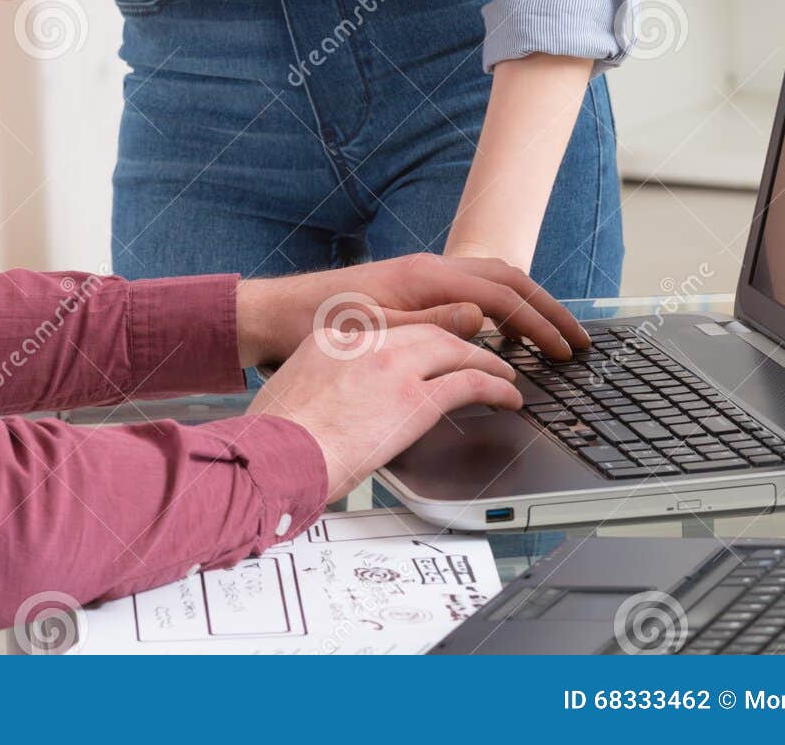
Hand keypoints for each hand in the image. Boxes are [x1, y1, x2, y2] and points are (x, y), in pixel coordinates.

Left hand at [235, 251, 590, 370]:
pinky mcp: (413, 289)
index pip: (501, 296)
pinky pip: (473, 291)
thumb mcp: (376, 332)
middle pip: (506, 279)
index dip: (539, 324)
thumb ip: (430, 324)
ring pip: (492, 280)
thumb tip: (482, 317)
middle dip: (546, 309)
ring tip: (554, 337)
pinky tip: (507, 333)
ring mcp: (422, 276)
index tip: (565, 352)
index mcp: (425, 278)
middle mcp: (428, 269)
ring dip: (528, 305)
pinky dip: (502, 307)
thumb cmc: (320, 325)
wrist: (280, 315)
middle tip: (577, 342)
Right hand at [248, 322, 521, 499]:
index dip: (420, 342)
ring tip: (502, 374)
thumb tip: (337, 402)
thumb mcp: (295, 390)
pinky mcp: (413, 399)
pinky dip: (494, 387)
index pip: (389, 332)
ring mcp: (392, 367)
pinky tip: (507, 396)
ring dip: (484, 361)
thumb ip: (324, 383)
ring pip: (454, 350)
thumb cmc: (277, 437)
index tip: (433, 352)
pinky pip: (468, 383)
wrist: (277, 453)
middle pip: (428, 332)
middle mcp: (366, 342)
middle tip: (478, 355)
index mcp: (334, 339)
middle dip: (459, 343)